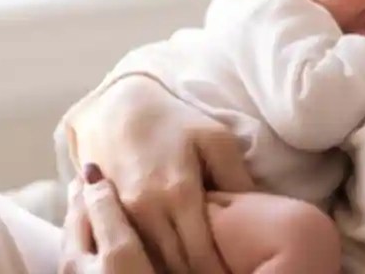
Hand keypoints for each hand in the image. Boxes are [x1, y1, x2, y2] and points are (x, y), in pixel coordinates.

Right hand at [66, 77, 253, 273]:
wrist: (115, 107)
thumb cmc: (173, 121)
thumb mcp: (215, 138)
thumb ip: (237, 177)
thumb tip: (261, 211)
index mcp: (178, 193)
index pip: (201, 254)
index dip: (218, 271)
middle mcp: (146, 209)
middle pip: (175, 264)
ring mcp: (121, 215)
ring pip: (150, 261)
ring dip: (172, 270)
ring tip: (197, 270)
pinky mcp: (103, 215)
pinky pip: (130, 248)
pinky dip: (148, 259)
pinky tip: (166, 261)